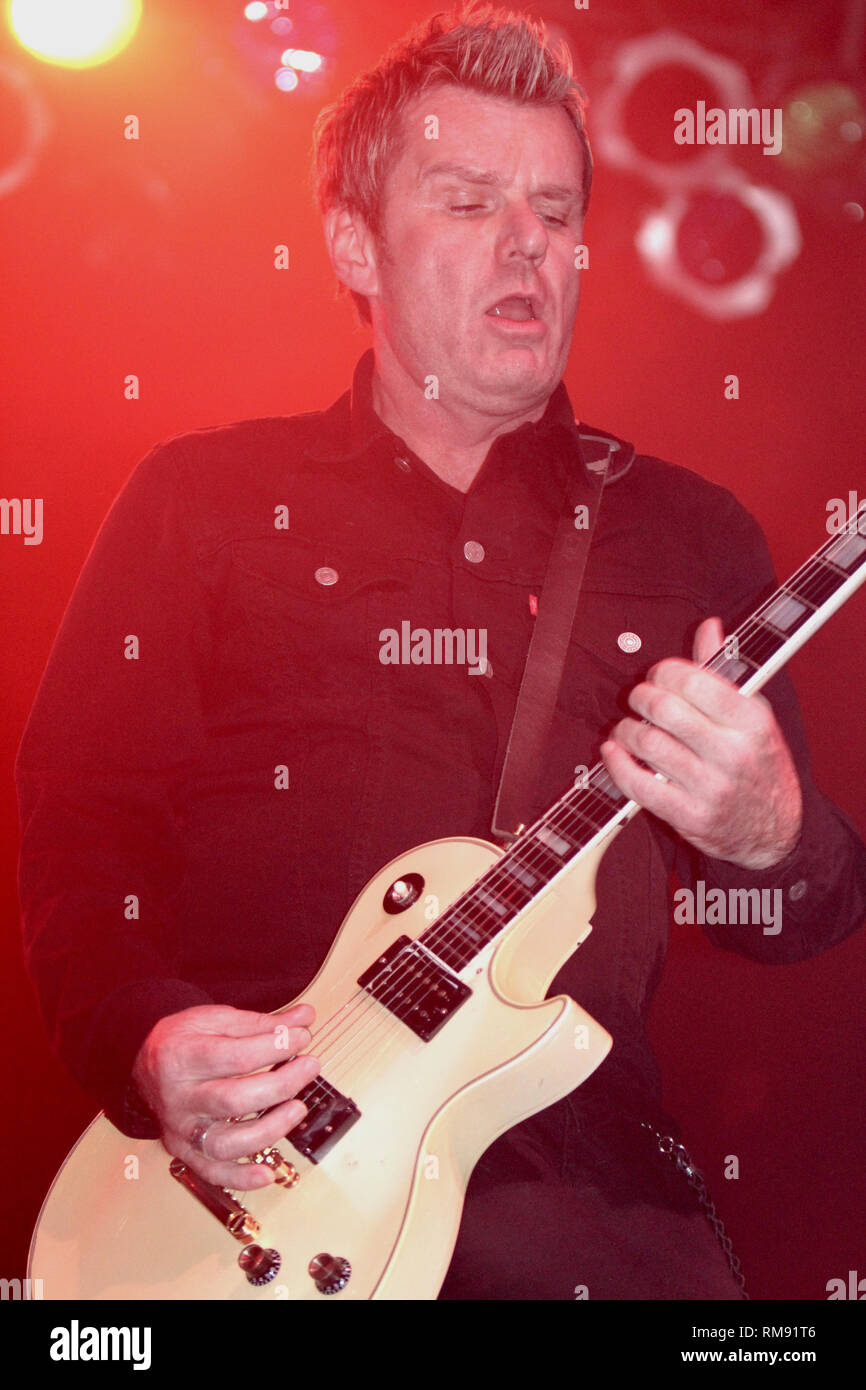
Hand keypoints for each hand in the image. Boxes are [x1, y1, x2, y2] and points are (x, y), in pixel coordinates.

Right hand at [132, 1002, 318, 1190]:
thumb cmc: (183, 1040)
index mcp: (182, 1056)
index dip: (276, 1047)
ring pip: (226, 1143)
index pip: (237, 1056)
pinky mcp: (185, 1151)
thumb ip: (261, 1022)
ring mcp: (181, 1129)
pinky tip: (267, 1174)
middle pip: (234, 1100)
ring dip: (269, 1130)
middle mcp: (179, 1097)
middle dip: (280, 1085)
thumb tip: (305, 1018)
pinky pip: (213, 1172)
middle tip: (309, 1067)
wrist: (145, 1064)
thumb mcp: (215, 1019)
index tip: (301, 1037)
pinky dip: (241, 1178)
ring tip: (298, 1109)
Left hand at [600, 617, 802, 869]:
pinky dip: (616, 764)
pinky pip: (638, 785)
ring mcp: (711, 787)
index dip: (662, 672)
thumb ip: (725, 671)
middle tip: (638, 700)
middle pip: (663, 708)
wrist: (774, 831)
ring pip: (647, 743)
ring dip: (625, 730)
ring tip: (627, 729)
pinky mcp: (690, 816)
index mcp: (752, 720)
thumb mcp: (753, 714)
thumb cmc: (758, 763)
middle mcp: (733, 753)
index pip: (692, 679)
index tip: (657, 677)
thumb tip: (709, 627)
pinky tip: (614, 752)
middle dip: (640, 697)